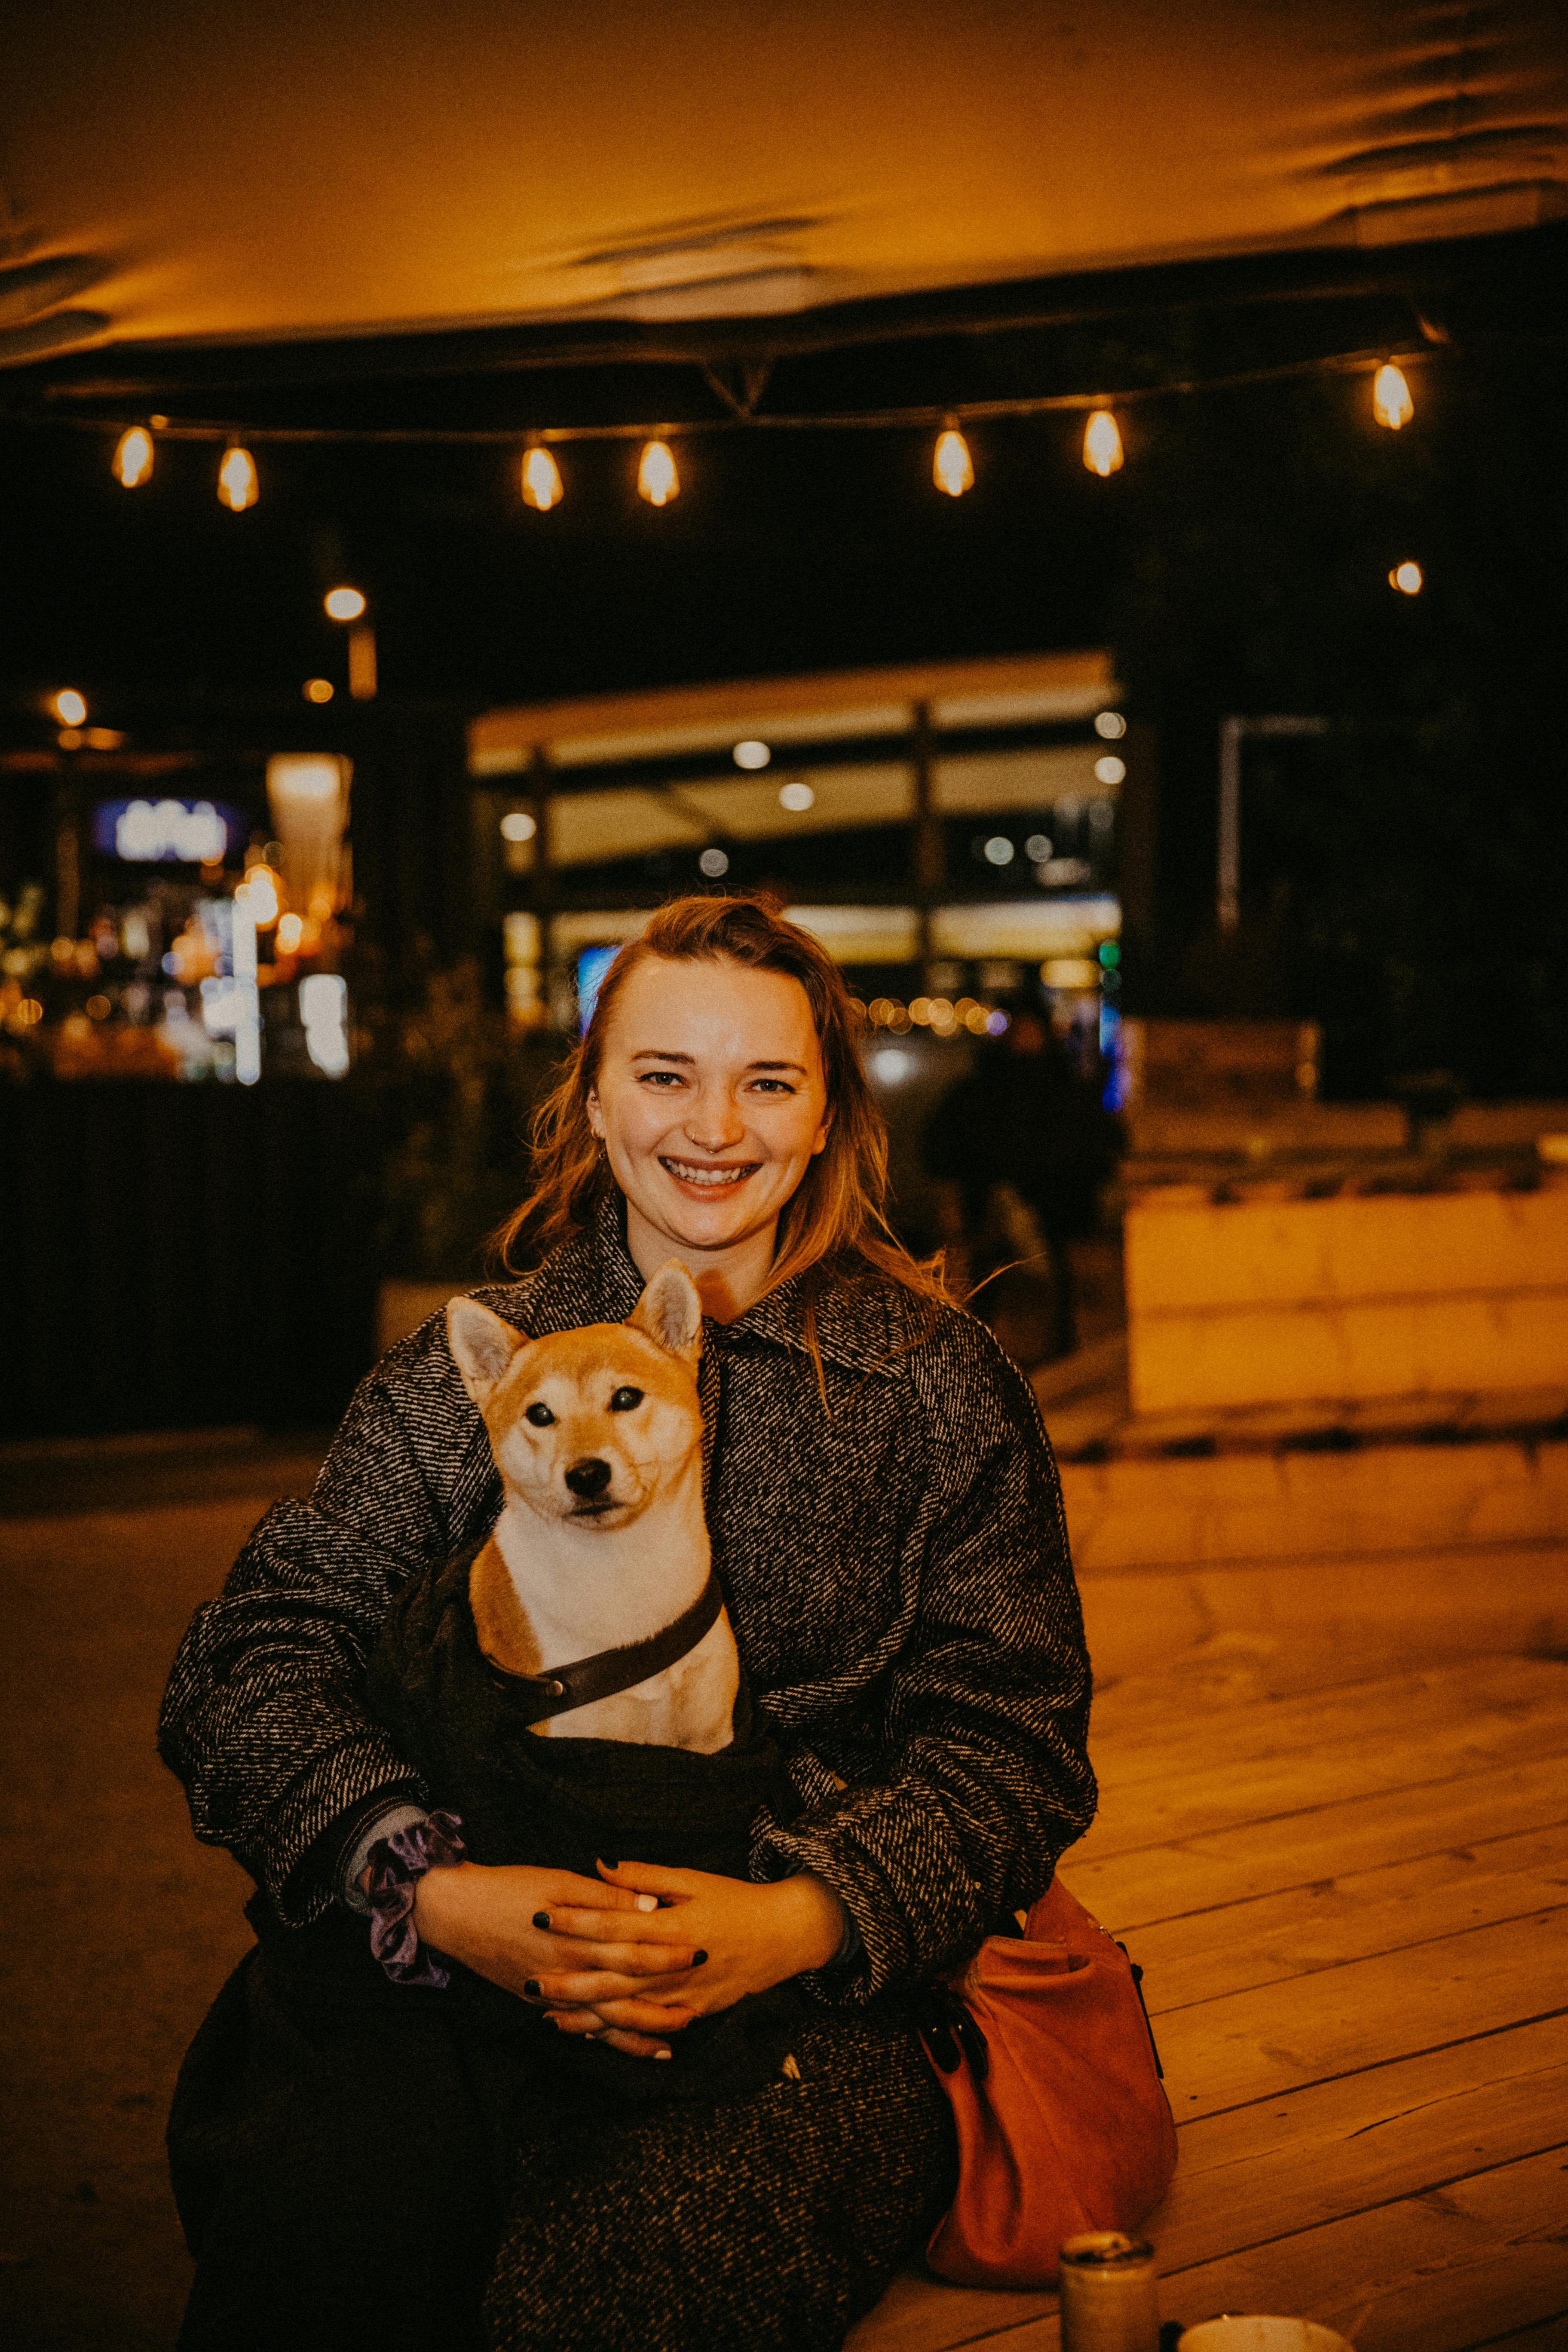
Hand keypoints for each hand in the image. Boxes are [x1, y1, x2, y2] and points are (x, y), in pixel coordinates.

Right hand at [409, 1861, 698, 2058]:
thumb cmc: (509, 1887)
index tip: (698, 1953)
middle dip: (660, 2006)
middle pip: (622, 1996)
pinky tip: (618, 2043)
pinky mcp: (535, 2001)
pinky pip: (574, 2025)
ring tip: (670, 2044)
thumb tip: (650, 1904)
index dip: (666, 1954)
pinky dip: (599, 2038)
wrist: (455, 1911)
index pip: (632, 1951)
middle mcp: (565, 1972)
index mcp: (575, 1938)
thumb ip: (605, 1896)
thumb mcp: (560, 1880)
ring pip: (600, 2021)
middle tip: (696, 2011)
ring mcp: (549, 1992)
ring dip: (635, 2034)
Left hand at [532, 1860, 847, 2046]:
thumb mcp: (693, 1879)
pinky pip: (647, 2026)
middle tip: (528, 1977)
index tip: (542, 1915)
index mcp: (672, 1925)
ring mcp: (683, 1994)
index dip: (576, 1920)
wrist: (783, 1935)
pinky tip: (588, 2030)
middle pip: (612, 1976)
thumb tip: (601, 1864)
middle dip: (568, 1978)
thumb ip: (645, 1875)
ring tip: (545, 2011)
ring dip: (584, 2012)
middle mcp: (674, 1965)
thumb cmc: (735, 1900)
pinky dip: (617, 2030)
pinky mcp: (692, 2012)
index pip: (613, 1925)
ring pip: (625, 2008)